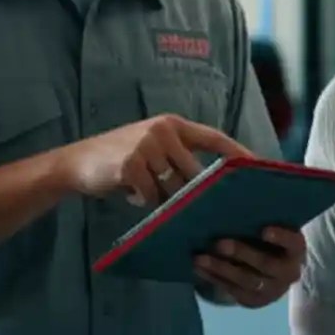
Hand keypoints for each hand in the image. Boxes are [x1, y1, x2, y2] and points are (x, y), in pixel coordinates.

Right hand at [57, 114, 253, 205]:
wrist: (76, 162)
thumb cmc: (119, 159)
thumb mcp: (151, 148)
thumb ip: (178, 157)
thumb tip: (211, 188)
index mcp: (172, 124)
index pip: (214, 137)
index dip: (237, 152)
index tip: (258, 167)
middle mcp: (162, 130)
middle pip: (195, 171)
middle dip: (198, 193)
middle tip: (210, 211)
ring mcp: (146, 145)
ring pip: (173, 186)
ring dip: (166, 199)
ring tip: (151, 197)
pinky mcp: (131, 165)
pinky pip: (150, 195)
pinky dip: (144, 201)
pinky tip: (130, 195)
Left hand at [194, 226, 305, 307]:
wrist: (275, 272)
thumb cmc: (271, 240)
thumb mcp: (275, 228)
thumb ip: (263, 218)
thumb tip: (235, 197)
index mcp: (296, 250)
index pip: (293, 242)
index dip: (280, 237)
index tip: (264, 230)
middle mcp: (288, 272)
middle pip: (265, 264)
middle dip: (242, 254)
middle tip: (219, 243)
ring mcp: (272, 290)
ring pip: (246, 281)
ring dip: (221, 269)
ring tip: (200, 258)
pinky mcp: (254, 301)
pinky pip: (233, 291)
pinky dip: (214, 278)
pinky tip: (198, 268)